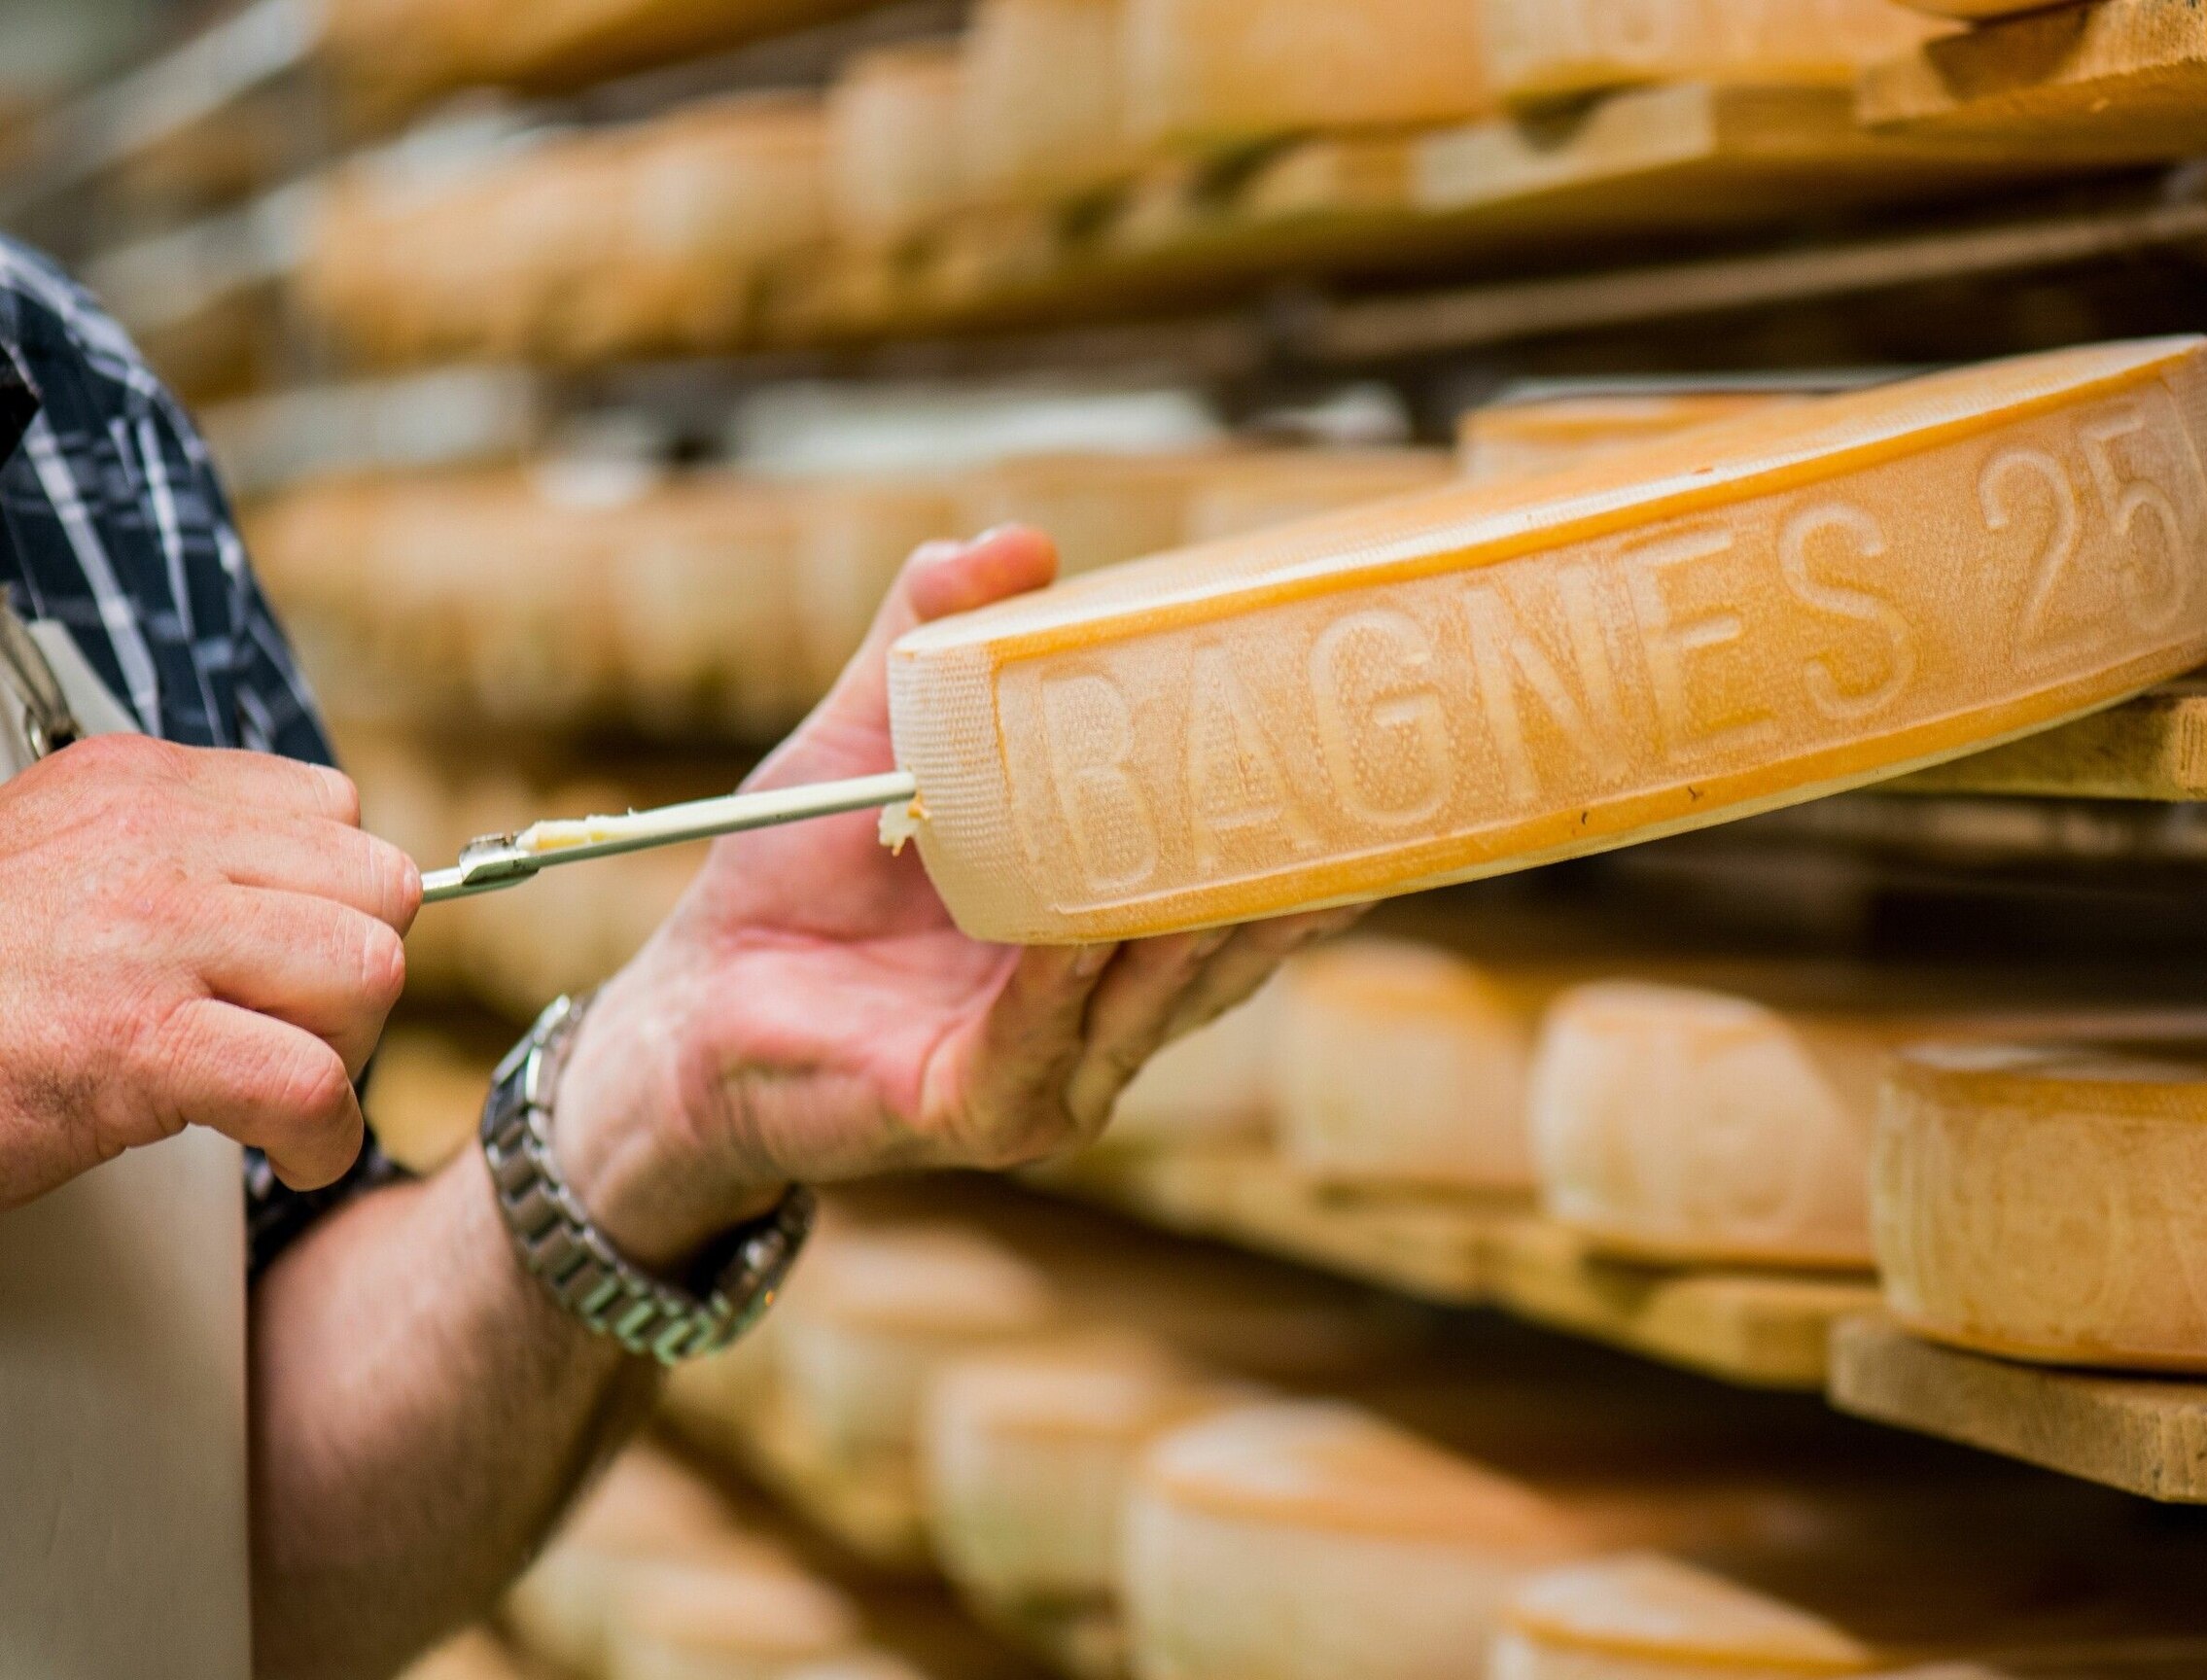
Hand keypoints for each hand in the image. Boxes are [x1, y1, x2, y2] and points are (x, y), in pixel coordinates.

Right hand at [0, 736, 417, 1209]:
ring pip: (367, 972)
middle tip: (294, 1034)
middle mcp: (151, 843)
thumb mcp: (63, 869)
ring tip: (276, 1086)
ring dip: (343, 1051)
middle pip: (377, 887)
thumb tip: (305, 895)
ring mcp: (148, 936)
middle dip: (356, 977)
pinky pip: (311, 1083)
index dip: (334, 903)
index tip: (291, 966)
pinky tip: (284, 1151)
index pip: (335, 812)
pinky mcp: (140, 1043)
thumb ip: (177, 859)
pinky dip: (319, 1137)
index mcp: (135, 788)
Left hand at [547, 529, 1361, 1266]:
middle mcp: (1103, 1013)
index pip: (1228, 891)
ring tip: (1259, 856)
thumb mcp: (869, 739)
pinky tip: (1095, 933)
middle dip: (1289, 884)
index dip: (1300, 843)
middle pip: (1222, 947)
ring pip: (1153, 998)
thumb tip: (1016, 543)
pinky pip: (1042, 1041)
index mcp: (1103, 932)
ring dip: (1203, 931)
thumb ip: (932, 643)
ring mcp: (1052, 1071)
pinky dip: (1071, 985)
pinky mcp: (979, 1109)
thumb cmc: (790, 881)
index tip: (1368, 770)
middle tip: (1359, 804)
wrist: (684, 1014)